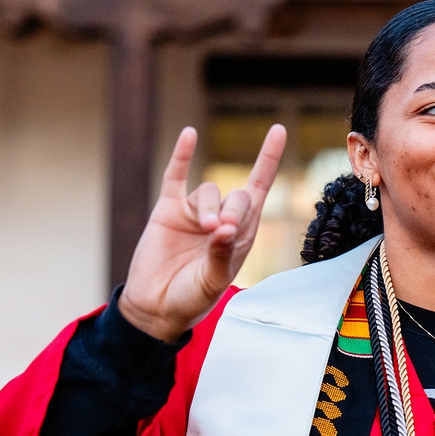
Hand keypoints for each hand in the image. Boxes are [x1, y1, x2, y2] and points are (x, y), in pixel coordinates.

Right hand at [118, 125, 286, 341]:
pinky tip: (189, 135)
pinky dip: (182, 155)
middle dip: (234, 209)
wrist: (155, 306)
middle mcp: (221, 218)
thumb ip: (220, 253)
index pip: (260, 188)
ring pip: (208, 191)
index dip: (269, 159)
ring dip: (209, 206)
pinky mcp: (167, 210)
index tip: (279, 128)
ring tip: (205, 229)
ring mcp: (194, 212)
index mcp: (241, 234)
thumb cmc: (191, 298)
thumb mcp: (213, 280)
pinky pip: (175, 176)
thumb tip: (224, 227)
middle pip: (238, 194)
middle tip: (221, 231)